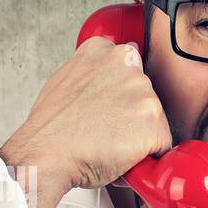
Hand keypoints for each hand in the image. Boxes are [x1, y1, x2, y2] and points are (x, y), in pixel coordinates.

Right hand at [0, 38, 173, 207]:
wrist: (46, 154)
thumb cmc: (50, 129)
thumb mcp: (64, 82)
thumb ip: (91, 75)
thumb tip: (103, 83)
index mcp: (102, 51)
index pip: (127, 68)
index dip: (118, 94)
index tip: (107, 107)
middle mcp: (126, 64)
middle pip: (143, 94)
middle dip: (129, 114)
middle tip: (102, 129)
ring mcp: (143, 91)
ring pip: (153, 120)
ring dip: (138, 135)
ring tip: (107, 142)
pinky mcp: (154, 121)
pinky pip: (161, 145)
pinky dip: (146, 156)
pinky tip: (119, 155)